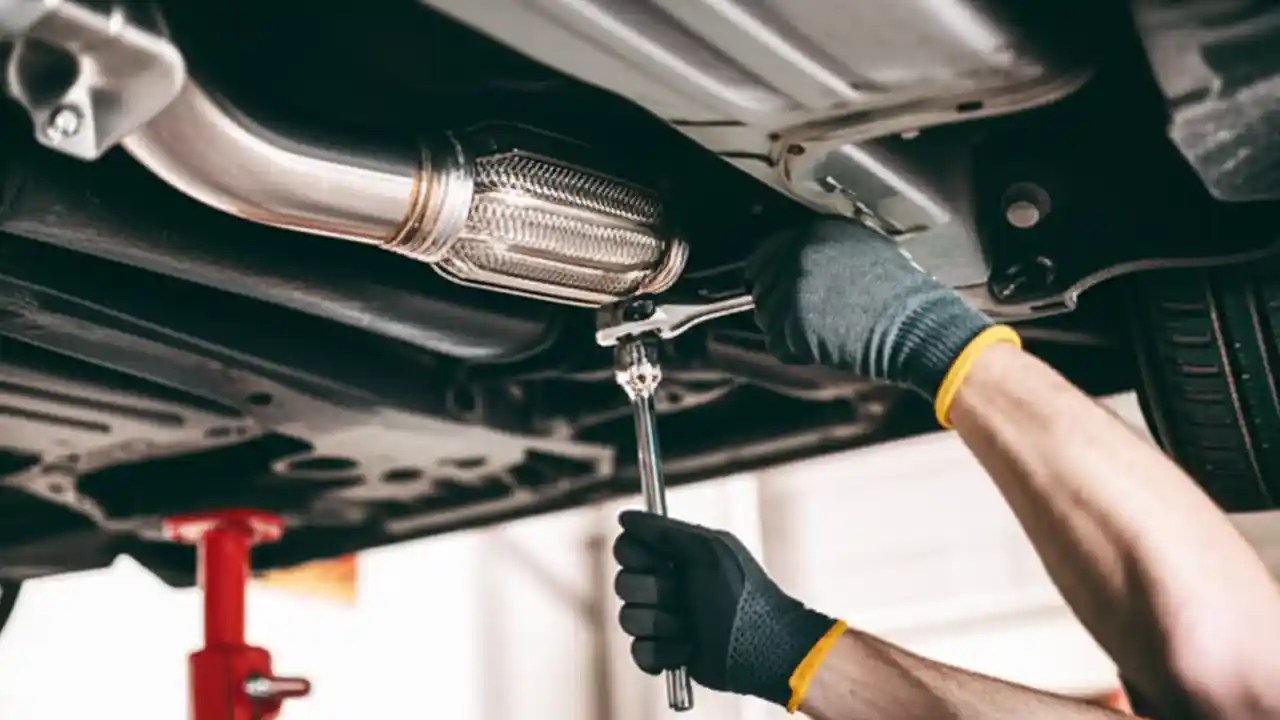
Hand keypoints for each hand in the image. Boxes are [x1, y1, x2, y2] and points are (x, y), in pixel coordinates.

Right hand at [612, 511, 835, 705]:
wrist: (762, 647)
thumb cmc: (741, 593)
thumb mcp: (707, 550)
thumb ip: (664, 531)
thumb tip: (625, 517)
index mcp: (674, 556)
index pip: (627, 548)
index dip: (636, 556)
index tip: (660, 561)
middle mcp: (664, 585)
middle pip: (623, 583)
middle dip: (655, 592)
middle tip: (684, 596)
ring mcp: (662, 620)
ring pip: (627, 618)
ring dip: (663, 623)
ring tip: (692, 626)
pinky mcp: (662, 653)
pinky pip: (639, 651)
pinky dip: (665, 652)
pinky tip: (688, 648)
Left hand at [746, 217, 992, 397]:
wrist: (915, 322)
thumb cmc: (900, 292)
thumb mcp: (863, 250)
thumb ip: (826, 251)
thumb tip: (798, 265)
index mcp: (814, 233)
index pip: (765, 253)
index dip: (765, 275)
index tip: (767, 287)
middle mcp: (798, 255)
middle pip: (762, 286)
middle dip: (775, 304)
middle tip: (798, 319)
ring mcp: (793, 290)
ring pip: (766, 316)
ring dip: (785, 329)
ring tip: (817, 333)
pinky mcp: (795, 324)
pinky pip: (779, 344)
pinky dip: (795, 351)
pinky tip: (820, 347)